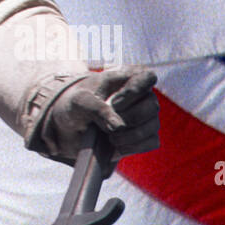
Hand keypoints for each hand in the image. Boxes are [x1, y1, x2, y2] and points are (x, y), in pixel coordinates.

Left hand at [45, 66, 159, 162]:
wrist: (72, 126)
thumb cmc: (77, 104)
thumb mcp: (80, 102)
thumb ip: (97, 108)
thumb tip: (119, 126)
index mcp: (127, 78)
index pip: (148, 77)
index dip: (135, 90)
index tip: (115, 102)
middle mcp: (141, 96)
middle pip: (153, 105)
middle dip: (130, 117)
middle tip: (109, 122)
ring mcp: (145, 117)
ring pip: (153, 126)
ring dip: (130, 135)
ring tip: (110, 136)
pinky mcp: (144, 136)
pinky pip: (152, 142)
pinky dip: (134, 146)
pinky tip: (117, 145)